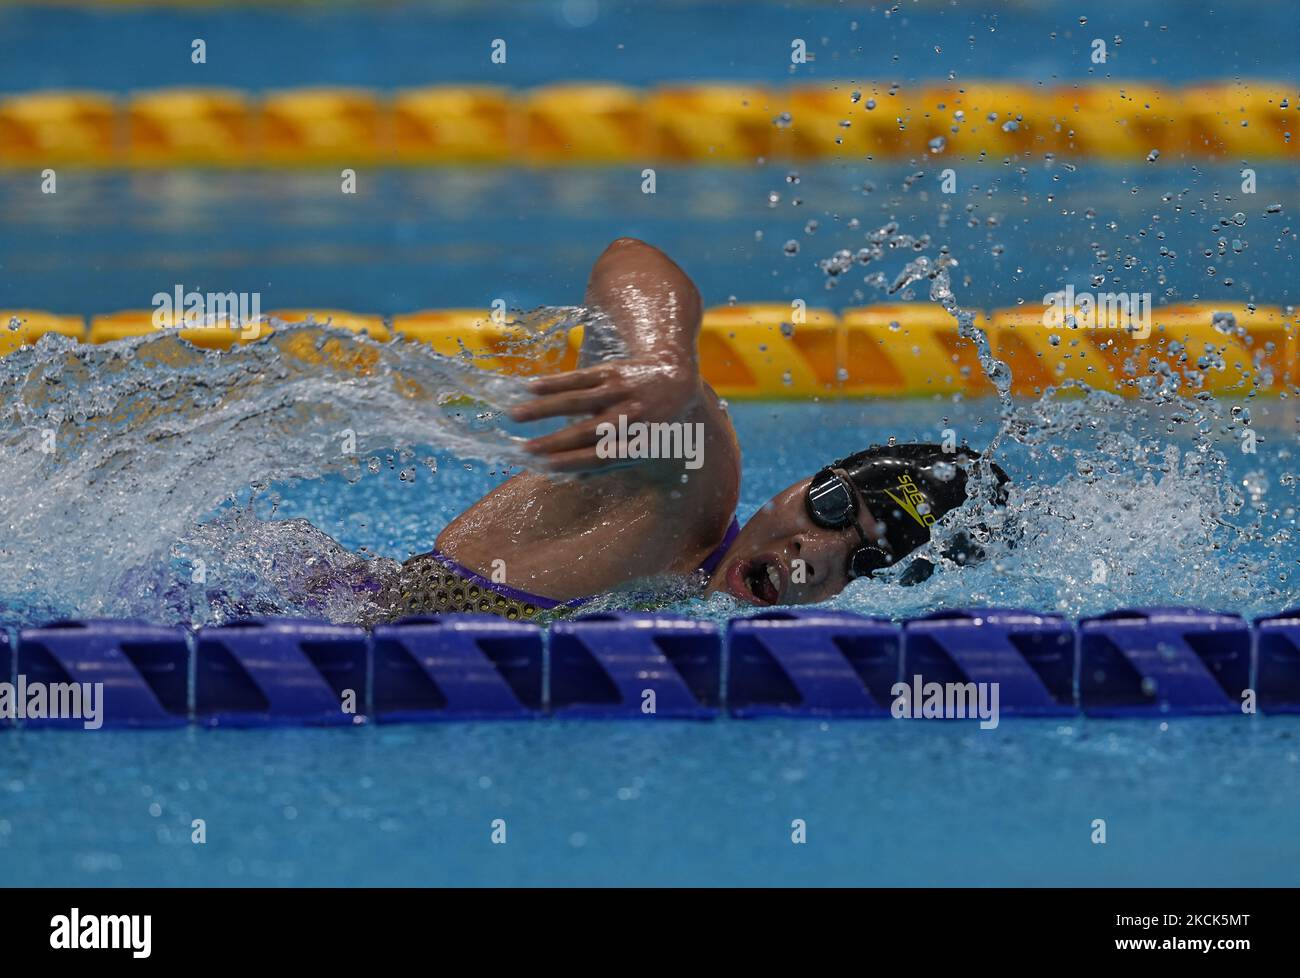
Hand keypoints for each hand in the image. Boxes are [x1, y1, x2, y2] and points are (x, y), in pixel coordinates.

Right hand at [507, 357, 697, 471]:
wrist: (677, 378)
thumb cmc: (656, 423)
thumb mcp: (646, 448)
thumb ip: (612, 461)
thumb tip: (574, 477)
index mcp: (639, 443)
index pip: (601, 455)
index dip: (573, 461)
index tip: (546, 466)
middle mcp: (630, 417)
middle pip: (587, 432)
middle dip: (554, 441)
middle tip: (524, 449)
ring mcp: (621, 392)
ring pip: (578, 401)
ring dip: (544, 408)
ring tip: (515, 415)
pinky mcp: (613, 372)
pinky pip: (580, 377)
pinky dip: (555, 382)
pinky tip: (531, 387)